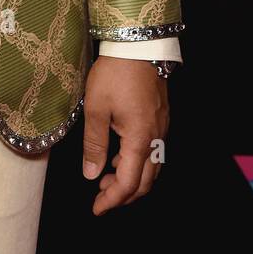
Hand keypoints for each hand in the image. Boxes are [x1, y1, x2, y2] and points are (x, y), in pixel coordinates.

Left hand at [81, 56, 168, 214]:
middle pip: (146, 181)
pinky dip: (137, 162)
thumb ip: (94, 144)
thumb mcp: (95, 109)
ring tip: (107, 177)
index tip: (96, 209)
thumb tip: (91, 174)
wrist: (137, 44)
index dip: (112, 200)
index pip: (129, 183)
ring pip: (152, 167)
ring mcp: (161, 127)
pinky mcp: (160, 117)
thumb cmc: (114, 74)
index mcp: (140, 139)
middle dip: (124, 195)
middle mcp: (156, 137)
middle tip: (101, 198)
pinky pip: (153, 150)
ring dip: (132, 179)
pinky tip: (119, 155)